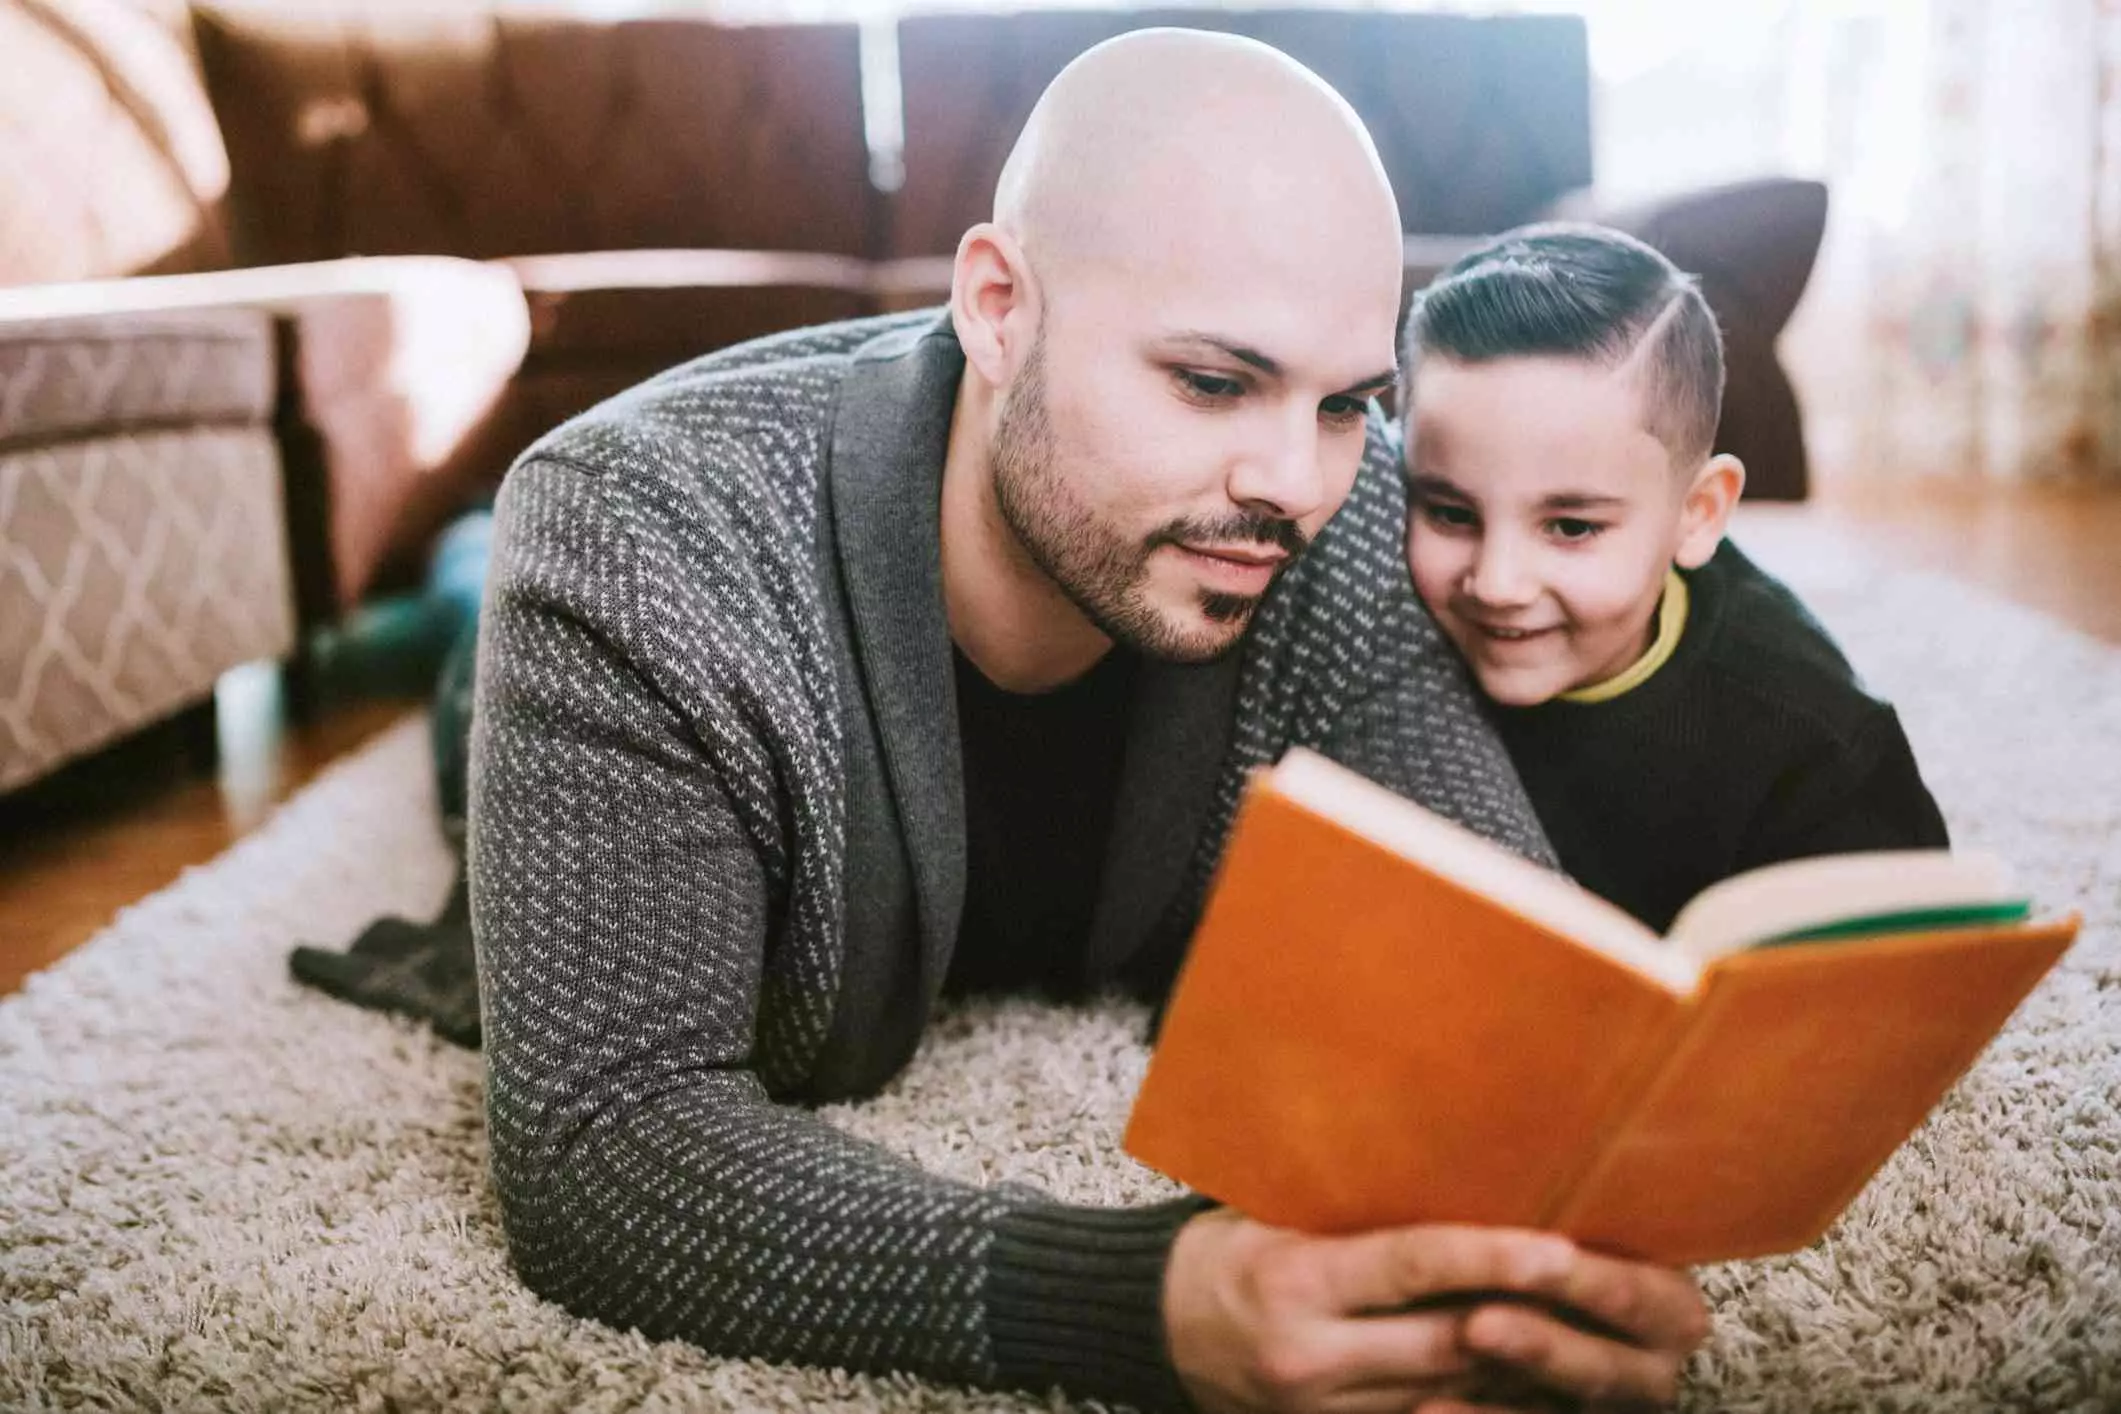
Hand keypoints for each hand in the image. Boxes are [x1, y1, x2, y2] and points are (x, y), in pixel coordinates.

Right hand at [1162, 1209, 1708, 1413]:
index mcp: (1296, 1280)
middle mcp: (1311, 1353)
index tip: (1558, 1249)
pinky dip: (1479, 1400)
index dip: (1490, 1257)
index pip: (1412, 1266)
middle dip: (1528, 1317)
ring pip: (1448, 1390)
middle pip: (1447, 1341)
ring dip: (1518, 1363)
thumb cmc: (1220, 1251)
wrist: (1148, 1325)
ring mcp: (1322, 1408)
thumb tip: (1453, 1175)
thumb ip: (1356, 1212)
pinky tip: (1528, 1380)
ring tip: (1586, 1331)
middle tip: (1603, 1287)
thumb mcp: (1275, 1214)